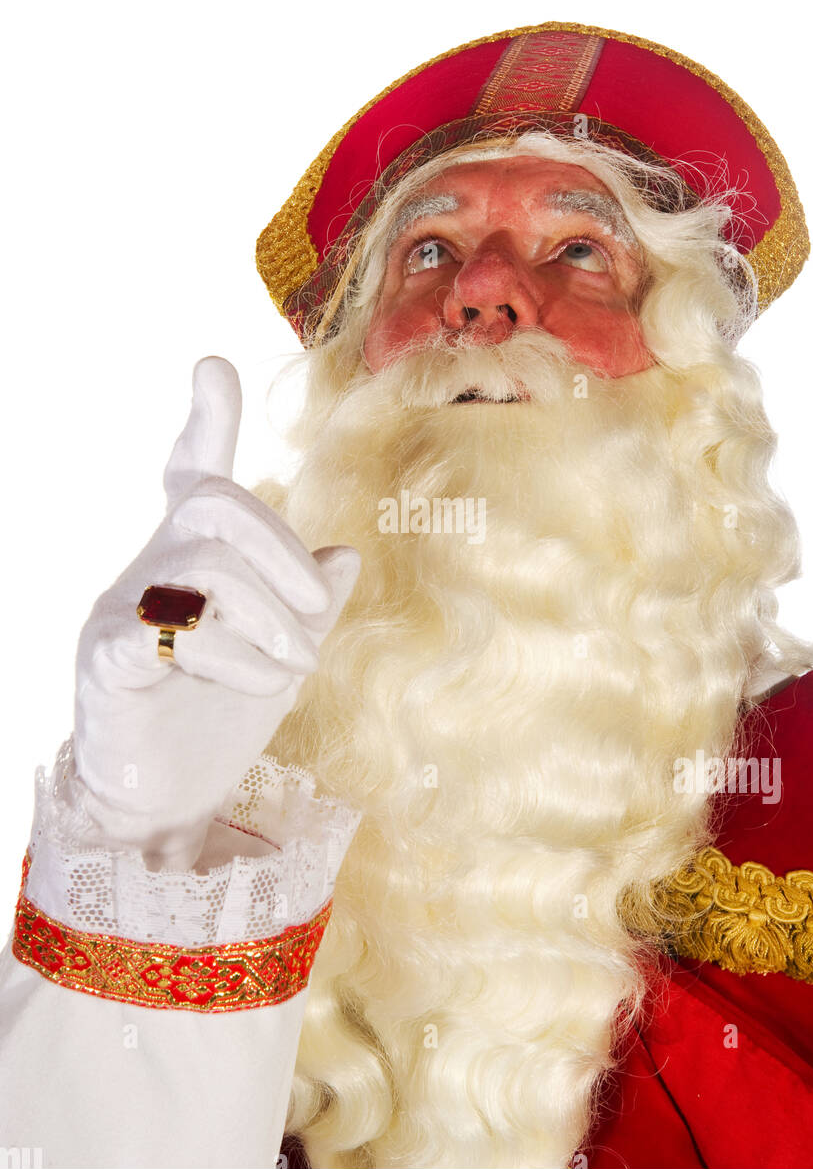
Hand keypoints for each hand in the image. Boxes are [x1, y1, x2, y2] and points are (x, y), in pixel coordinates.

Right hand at [73, 357, 359, 866]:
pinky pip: (172, 630)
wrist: (163, 803)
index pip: (191, 474)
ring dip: (274, 616)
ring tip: (299, 663)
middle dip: (281, 548)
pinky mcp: (110, 661)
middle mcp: (153, 570)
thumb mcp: (281, 657)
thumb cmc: (217, 719)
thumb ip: (308, 606)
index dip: (203, 421)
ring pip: (204, 565)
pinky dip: (237, 655)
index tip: (212, 365)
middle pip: (213, 503)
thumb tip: (346, 555)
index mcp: (194, 561)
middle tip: (316, 611)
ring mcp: (123, 612)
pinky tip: (267, 684)